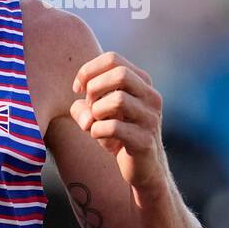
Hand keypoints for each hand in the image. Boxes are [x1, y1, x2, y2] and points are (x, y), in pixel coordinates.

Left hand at [71, 52, 166, 191]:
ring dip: (96, 111)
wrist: (141, 168)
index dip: (88, 71)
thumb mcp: (97, 114)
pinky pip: (114, 127)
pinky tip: (98, 136)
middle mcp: (150, 96)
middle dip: (94, 88)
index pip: (113, 59)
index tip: (77, 89)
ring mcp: (151, 118)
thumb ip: (83, 104)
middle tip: (89, 106)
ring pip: (118, 99)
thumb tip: (80, 106)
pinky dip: (97, 131)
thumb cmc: (116, 135)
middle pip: (120, 73)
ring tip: (94, 123)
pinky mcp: (145, 140)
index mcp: (141, 82)